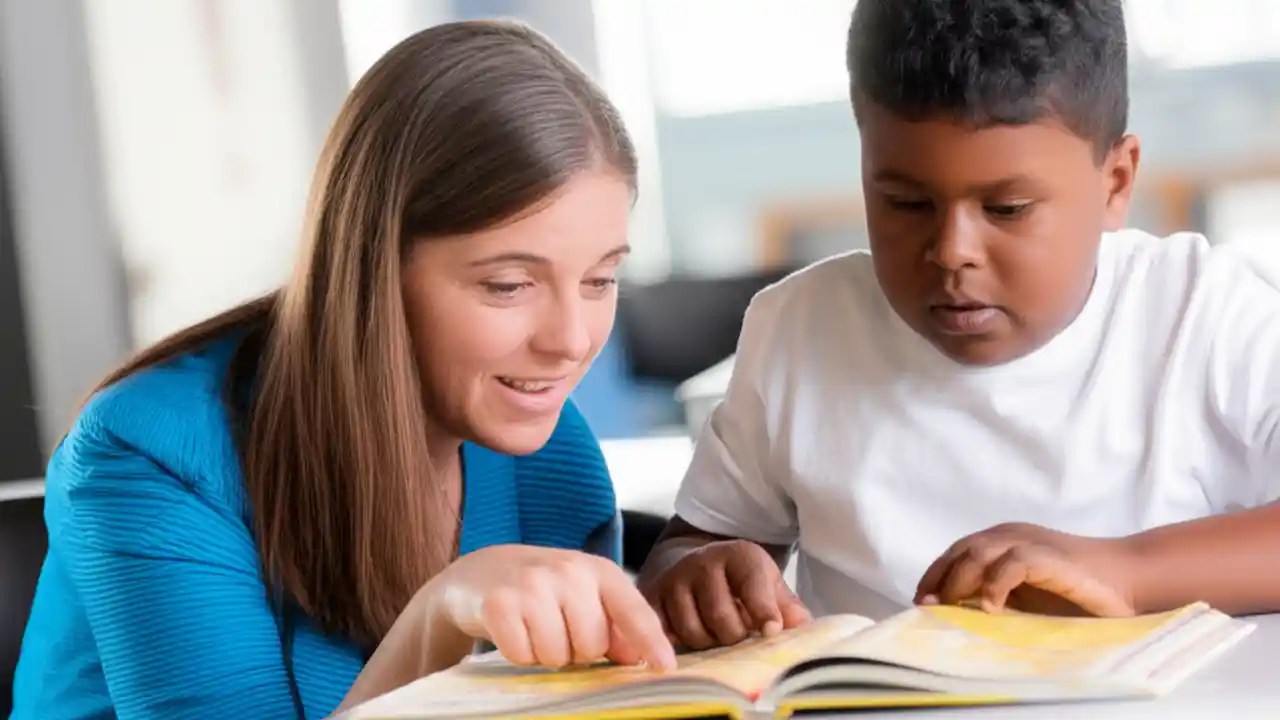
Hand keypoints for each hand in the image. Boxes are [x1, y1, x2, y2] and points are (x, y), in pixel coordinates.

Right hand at [427, 544, 675, 669]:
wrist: (478, 572)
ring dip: (546, 654)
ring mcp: (532, 585)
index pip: (633, 610)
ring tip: (534, 629)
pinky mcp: (499, 603)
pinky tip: (513, 630)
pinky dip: (518, 654)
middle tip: (557, 629)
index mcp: (597, 570)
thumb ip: (614, 623)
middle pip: (592, 645)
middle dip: (577, 651)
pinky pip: (523, 656)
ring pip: (558, 655)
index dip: (651, 642)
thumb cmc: (541, 589)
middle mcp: (569, 571)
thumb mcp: (582, 596)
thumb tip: (639, 657)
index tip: (667, 668)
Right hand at [642, 539, 810, 649]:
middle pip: (722, 618)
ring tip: (715, 637)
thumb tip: (802, 626)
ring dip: (708, 644)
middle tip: (739, 637)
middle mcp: (703, 562)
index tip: (771, 632)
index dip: (764, 612)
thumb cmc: (737, 581)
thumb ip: (785, 606)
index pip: (753, 585)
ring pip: (693, 631)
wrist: (691, 563)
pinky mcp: (652, 598)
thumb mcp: (766, 583)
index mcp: (739, 555)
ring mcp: (674, 580)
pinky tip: (690, 640)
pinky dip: (679, 645)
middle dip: (735, 637)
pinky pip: (665, 634)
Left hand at [915, 523, 1138, 616]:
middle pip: (961, 550)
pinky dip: (997, 584)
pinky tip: (992, 609)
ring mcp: (1032, 543)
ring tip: (952, 608)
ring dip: (961, 581)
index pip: (956, 552)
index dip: (935, 574)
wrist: (1127, 580)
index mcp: (1003, 540)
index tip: (920, 601)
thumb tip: (953, 612)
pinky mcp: (1051, 558)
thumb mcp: (1026, 593)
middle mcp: (1012, 535)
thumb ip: (994, 593)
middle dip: (940, 579)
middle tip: (929, 608)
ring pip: (980, 552)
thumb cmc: (1075, 593)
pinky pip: (1014, 564)